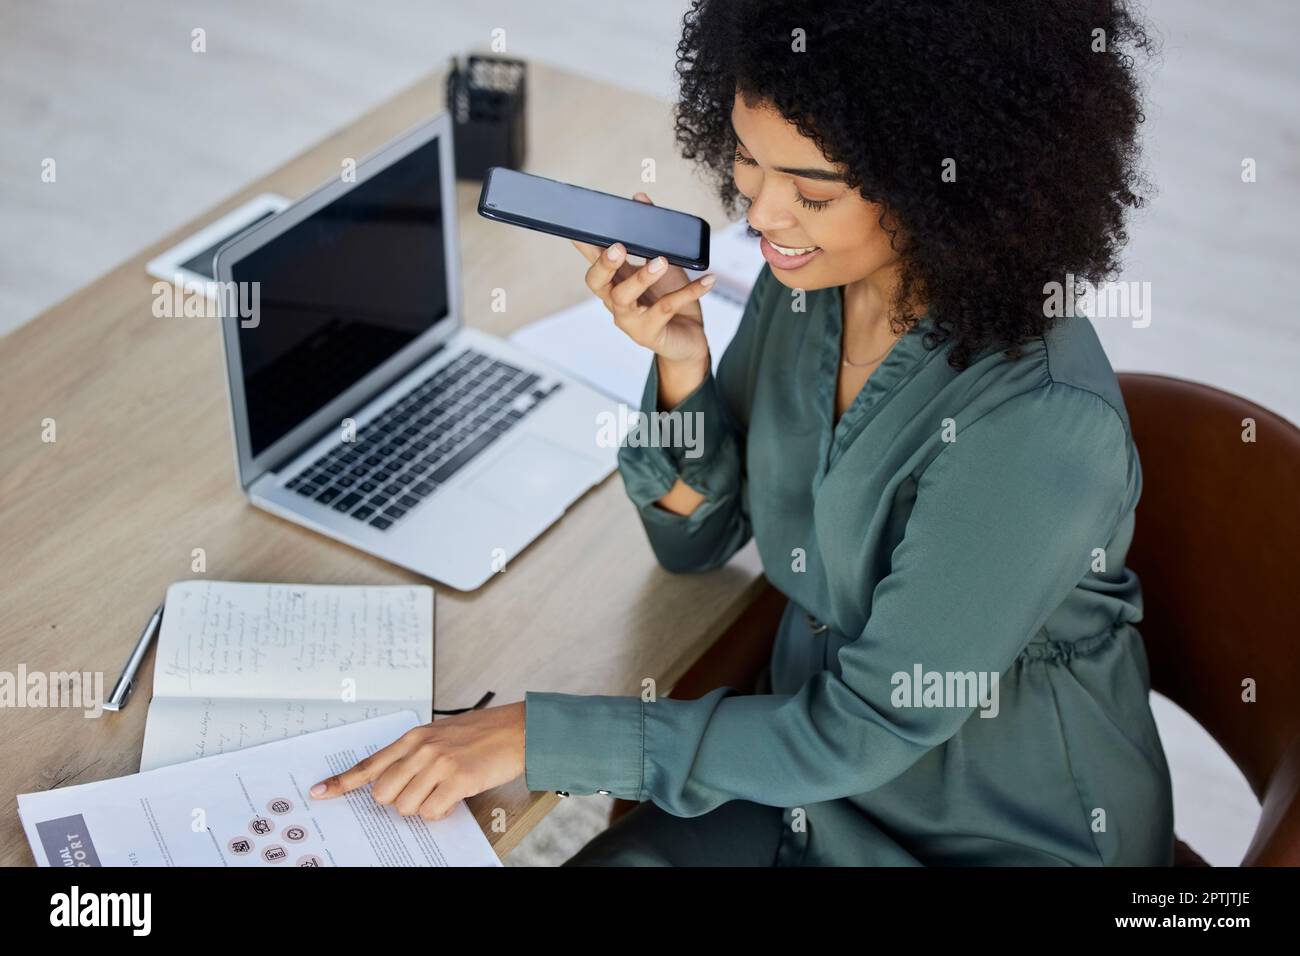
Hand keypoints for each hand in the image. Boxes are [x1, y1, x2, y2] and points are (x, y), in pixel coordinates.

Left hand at [309, 702, 525, 820]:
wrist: (518, 730)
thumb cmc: (482, 734)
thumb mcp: (440, 735)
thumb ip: (415, 754)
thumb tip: (394, 784)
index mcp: (414, 737)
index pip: (369, 764)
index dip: (341, 782)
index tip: (320, 792)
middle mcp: (421, 749)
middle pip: (383, 794)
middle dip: (399, 801)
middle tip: (423, 791)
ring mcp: (439, 763)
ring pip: (406, 807)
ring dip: (422, 808)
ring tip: (443, 792)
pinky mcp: (458, 779)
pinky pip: (432, 812)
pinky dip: (440, 812)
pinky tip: (454, 798)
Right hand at [571, 192, 715, 368]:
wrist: (687, 339)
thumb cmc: (670, 299)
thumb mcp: (663, 263)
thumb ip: (650, 234)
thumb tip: (640, 198)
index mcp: (614, 282)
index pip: (593, 261)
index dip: (584, 247)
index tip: (579, 230)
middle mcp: (615, 301)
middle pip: (597, 283)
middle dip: (605, 263)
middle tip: (619, 247)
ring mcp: (629, 321)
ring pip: (625, 297)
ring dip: (642, 277)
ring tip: (662, 261)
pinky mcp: (649, 334)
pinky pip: (667, 308)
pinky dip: (689, 292)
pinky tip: (707, 280)